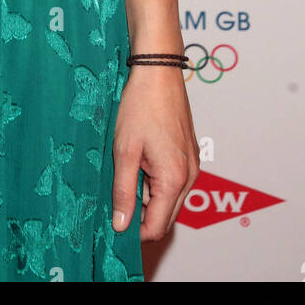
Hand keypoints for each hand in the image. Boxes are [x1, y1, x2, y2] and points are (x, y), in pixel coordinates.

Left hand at [110, 65, 198, 240]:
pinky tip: (139, 159)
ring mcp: (192, 166)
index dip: (134, 231)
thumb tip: (121, 225)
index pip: (156, 228)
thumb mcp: (125, 151)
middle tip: (115, 195)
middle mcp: (189, 177)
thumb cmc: (140, 106)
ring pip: (169, 200)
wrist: (158, 72)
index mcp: (174, 180)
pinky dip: (155, 180)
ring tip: (126, 168)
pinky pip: (173, 181)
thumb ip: (124, 191)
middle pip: (165, 218)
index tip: (113, 222)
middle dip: (141, 215)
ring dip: (147, 195)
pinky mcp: (189, 155)